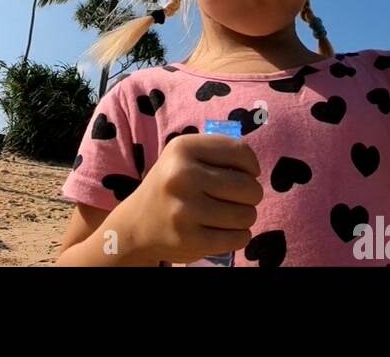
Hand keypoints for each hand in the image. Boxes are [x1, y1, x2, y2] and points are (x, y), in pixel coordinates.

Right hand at [108, 133, 262, 264]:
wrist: (135, 226)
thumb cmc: (170, 187)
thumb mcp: (184, 158)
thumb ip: (217, 154)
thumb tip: (253, 169)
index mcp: (182, 148)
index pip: (241, 152)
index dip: (251, 166)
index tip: (244, 173)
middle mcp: (182, 176)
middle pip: (248, 186)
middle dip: (251, 194)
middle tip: (236, 198)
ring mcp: (185, 210)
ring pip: (247, 215)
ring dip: (245, 216)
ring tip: (228, 215)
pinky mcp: (190, 240)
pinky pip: (239, 238)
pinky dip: (239, 236)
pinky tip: (225, 230)